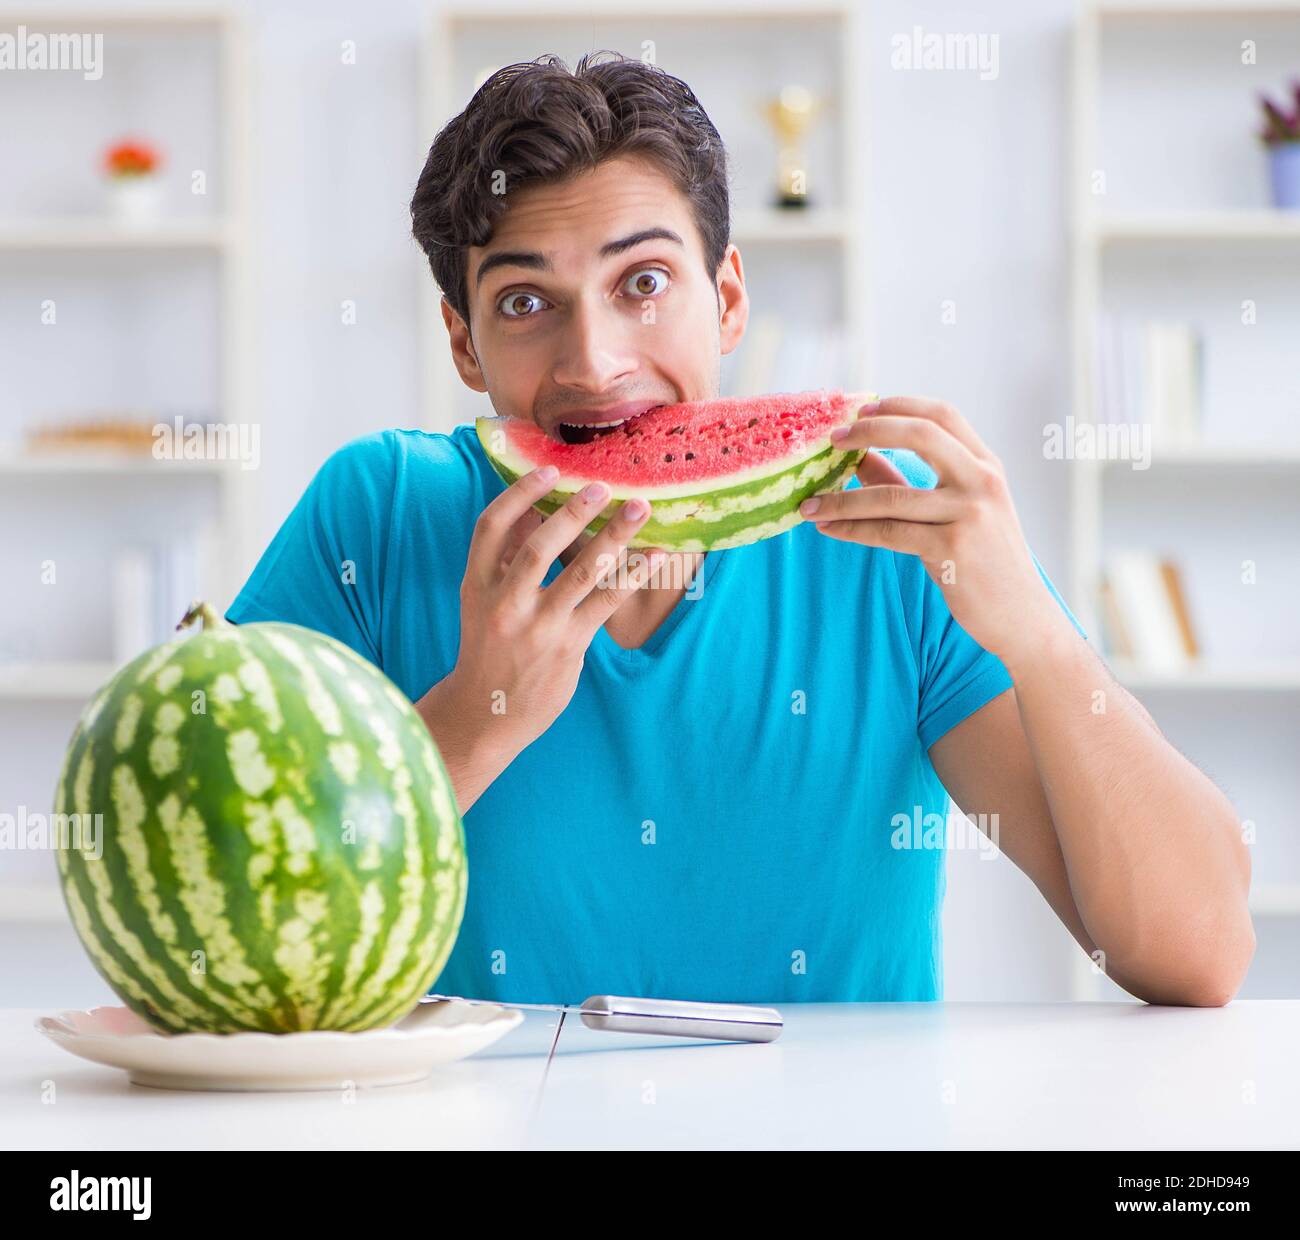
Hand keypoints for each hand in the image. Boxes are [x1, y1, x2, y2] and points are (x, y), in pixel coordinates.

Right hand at [438, 467, 663, 758]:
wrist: (486, 713)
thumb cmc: (490, 648)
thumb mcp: (483, 601)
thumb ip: (505, 557)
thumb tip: (535, 508)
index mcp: (476, 584)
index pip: (490, 527)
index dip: (519, 494)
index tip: (549, 470)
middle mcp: (504, 604)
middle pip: (537, 546)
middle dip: (572, 511)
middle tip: (602, 485)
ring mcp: (537, 627)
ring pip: (580, 572)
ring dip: (614, 536)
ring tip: (640, 509)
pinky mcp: (567, 646)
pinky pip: (606, 602)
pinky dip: (633, 575)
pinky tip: (655, 556)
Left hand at [798, 395, 1063, 665]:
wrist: (1020, 615)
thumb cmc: (983, 561)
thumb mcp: (955, 511)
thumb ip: (908, 482)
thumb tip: (860, 457)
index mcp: (986, 464)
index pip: (942, 414)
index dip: (898, 405)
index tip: (861, 409)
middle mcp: (982, 481)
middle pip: (921, 434)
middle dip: (871, 431)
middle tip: (833, 439)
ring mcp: (970, 513)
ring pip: (891, 495)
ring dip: (842, 498)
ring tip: (808, 504)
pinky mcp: (952, 548)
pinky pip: (888, 532)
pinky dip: (852, 529)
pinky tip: (828, 528)